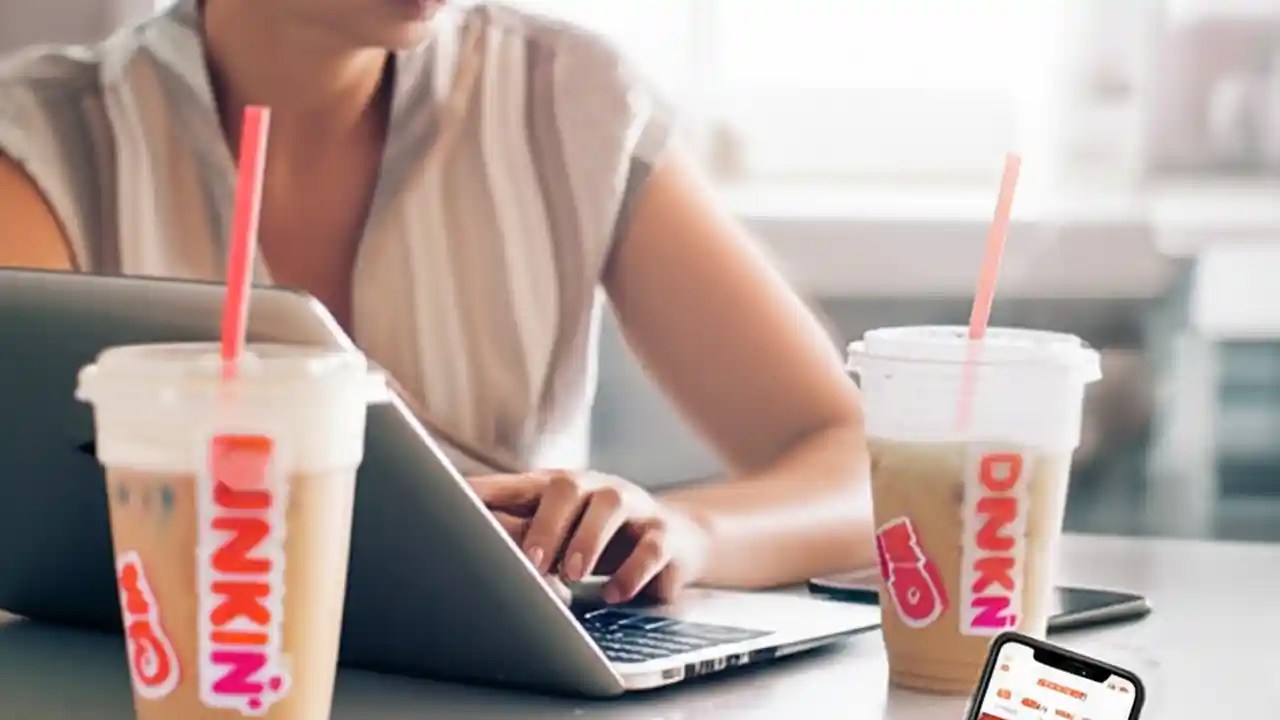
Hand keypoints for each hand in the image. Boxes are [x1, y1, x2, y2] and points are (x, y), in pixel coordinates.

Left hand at [469, 470, 709, 603]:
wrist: (676, 541)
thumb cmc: (599, 539)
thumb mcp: (559, 532)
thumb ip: (518, 534)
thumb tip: (463, 547)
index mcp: (560, 489)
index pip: (518, 484)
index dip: (486, 492)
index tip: (452, 505)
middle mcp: (595, 489)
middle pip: (566, 488)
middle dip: (545, 524)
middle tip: (532, 561)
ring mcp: (633, 508)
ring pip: (610, 507)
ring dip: (587, 541)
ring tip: (573, 574)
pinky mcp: (665, 536)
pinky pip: (652, 547)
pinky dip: (632, 573)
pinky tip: (614, 594)